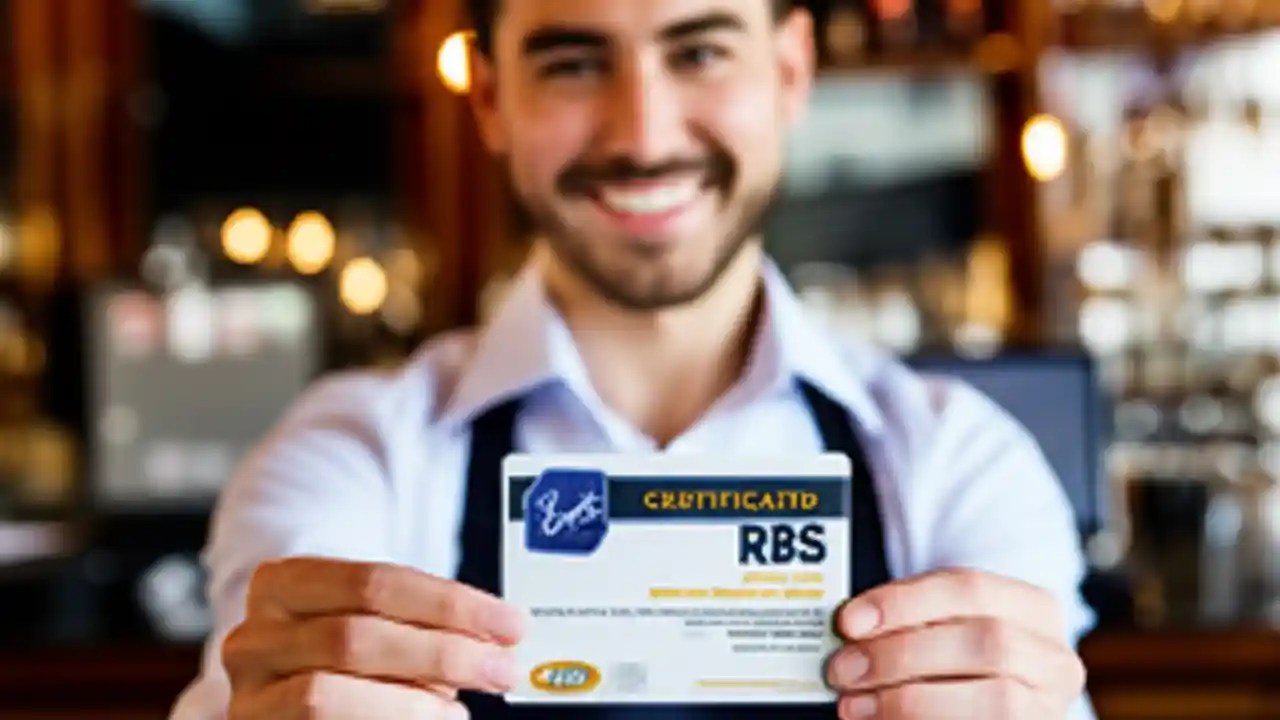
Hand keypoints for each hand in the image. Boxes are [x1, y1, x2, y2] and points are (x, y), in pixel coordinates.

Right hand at [222, 557, 525, 718]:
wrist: (287, 697)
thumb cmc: (349, 650)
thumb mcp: (376, 621)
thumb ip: (422, 623)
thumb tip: (498, 638)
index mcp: (281, 584)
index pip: (373, 583)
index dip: (449, 604)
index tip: (511, 623)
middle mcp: (252, 638)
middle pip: (354, 638)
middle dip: (441, 654)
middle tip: (502, 670)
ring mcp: (248, 695)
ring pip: (325, 696)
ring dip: (411, 704)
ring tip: (458, 710)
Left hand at [826, 569, 1084, 718]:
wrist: (988, 710)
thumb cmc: (954, 661)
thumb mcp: (941, 630)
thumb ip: (909, 622)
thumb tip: (849, 627)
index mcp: (1034, 609)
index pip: (968, 588)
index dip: (904, 602)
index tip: (849, 621)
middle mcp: (1054, 659)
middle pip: (986, 642)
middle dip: (903, 655)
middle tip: (843, 669)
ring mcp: (1050, 707)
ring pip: (998, 699)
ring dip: (913, 700)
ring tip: (855, 705)